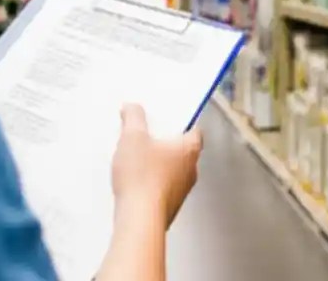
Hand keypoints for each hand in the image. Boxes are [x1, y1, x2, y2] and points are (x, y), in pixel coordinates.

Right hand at [111, 104, 202, 226]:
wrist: (139, 218)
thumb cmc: (142, 177)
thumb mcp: (132, 137)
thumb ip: (133, 118)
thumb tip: (132, 108)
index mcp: (189, 150)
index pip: (195, 131)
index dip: (182, 123)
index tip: (167, 119)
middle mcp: (190, 171)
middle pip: (181, 151)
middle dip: (164, 144)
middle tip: (145, 137)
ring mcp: (181, 191)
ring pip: (172, 171)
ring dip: (157, 165)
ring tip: (134, 160)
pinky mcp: (168, 206)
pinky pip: (162, 189)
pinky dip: (151, 183)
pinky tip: (133, 182)